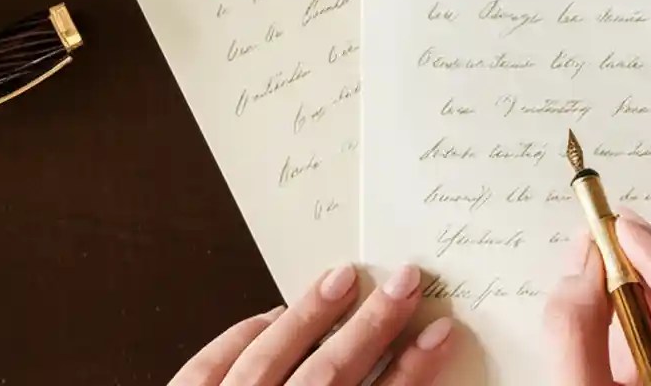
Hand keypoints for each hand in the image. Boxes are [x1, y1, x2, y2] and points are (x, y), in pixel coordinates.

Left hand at [169, 264, 456, 385]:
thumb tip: (403, 364)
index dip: (413, 369)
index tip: (442, 331)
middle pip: (329, 375)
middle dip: (372, 325)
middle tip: (407, 279)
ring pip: (269, 361)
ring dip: (310, 316)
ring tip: (344, 276)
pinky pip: (208, 369)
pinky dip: (239, 338)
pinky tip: (267, 316)